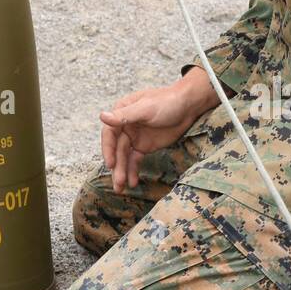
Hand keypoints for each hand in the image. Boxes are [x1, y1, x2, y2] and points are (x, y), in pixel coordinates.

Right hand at [100, 69, 217, 192]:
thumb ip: (124, 115)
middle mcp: (125, 126)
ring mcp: (135, 137)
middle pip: (117, 149)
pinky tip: (133, 182)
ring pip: (125, 157)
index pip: (109, 133)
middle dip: (117, 166)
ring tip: (121, 188)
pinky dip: (133, 171)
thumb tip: (102, 116)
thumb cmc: (167, 101)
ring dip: (123, 171)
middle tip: (118, 182)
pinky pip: (135, 160)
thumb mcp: (145, 108)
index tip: (111, 164)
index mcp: (121, 112)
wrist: (188, 106)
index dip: (108, 149)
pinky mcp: (144, 146)